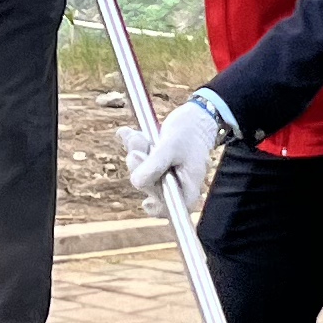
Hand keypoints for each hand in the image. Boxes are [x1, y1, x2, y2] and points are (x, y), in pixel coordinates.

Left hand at [122, 90, 233, 213]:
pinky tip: (127, 133)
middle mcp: (176, 184)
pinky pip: (140, 159)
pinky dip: (133, 145)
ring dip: (135, 152)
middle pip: (151, 188)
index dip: (158, 207)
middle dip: (140, 168)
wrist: (195, 114)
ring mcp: (165, 174)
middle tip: (136, 150)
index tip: (147, 201)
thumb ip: (156, 164)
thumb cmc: (190, 130)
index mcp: (188, 186)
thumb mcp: (172, 145)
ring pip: (142, 172)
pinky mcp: (156, 162)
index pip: (173, 209)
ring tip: (136, 135)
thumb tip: (136, 182)